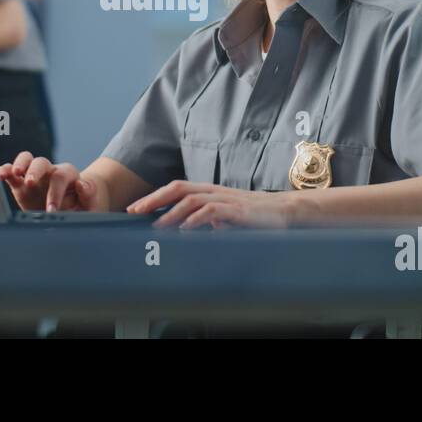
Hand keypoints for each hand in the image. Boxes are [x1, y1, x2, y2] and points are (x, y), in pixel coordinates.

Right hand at [0, 152, 108, 211]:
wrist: (74, 210)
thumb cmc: (84, 208)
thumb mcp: (92, 205)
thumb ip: (89, 194)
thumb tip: (82, 184)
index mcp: (69, 175)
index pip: (60, 177)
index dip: (55, 192)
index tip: (51, 210)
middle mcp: (50, 172)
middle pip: (42, 163)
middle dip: (35, 171)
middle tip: (31, 182)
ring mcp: (35, 176)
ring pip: (26, 160)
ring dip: (19, 165)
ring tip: (13, 173)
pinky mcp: (21, 185)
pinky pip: (12, 173)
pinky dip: (5, 171)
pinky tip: (0, 175)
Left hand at [127, 180, 293, 228]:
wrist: (286, 212)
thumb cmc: (255, 217)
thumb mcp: (225, 220)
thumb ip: (207, 222)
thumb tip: (186, 232)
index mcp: (209, 192)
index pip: (176, 189)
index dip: (155, 197)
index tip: (135, 209)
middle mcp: (214, 191)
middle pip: (178, 189)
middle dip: (154, 199)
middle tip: (135, 211)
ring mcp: (226, 199)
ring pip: (191, 199)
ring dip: (171, 212)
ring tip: (157, 226)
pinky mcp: (238, 210)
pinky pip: (212, 211)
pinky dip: (196, 219)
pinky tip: (185, 229)